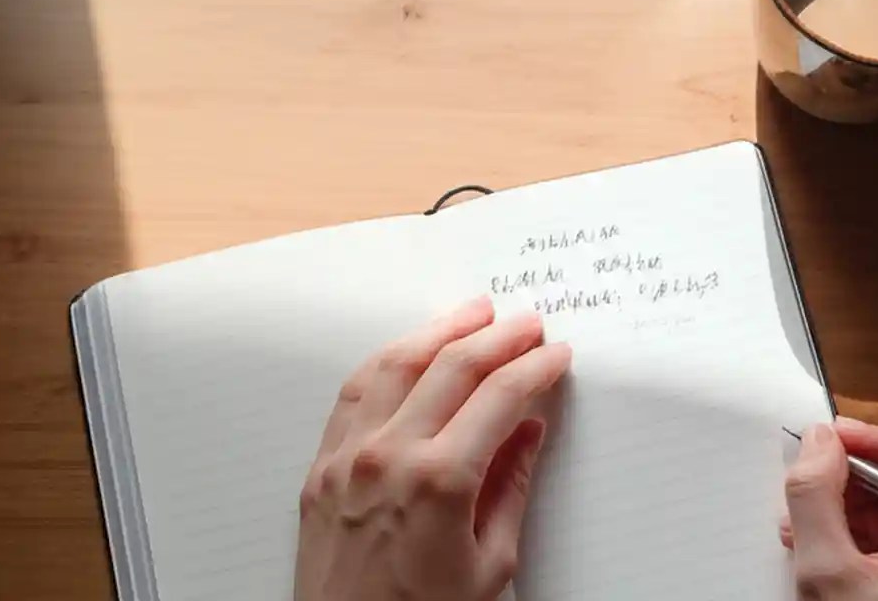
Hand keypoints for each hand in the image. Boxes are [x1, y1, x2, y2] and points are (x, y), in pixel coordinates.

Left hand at [296, 297, 570, 600]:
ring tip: (473, 313)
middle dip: (498, 337)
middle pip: (452, 367)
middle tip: (526, 324)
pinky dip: (388, 359)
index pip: (499, 397)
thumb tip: (526, 432)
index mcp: (440, 482)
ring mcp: (349, 457)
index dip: (534, 368)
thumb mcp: (490, 565)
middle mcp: (389, 457)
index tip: (555, 355)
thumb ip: (510, 488)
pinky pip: (355, 392)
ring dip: (440, 331)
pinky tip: (409, 348)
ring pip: (397, 364)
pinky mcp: (322, 467)